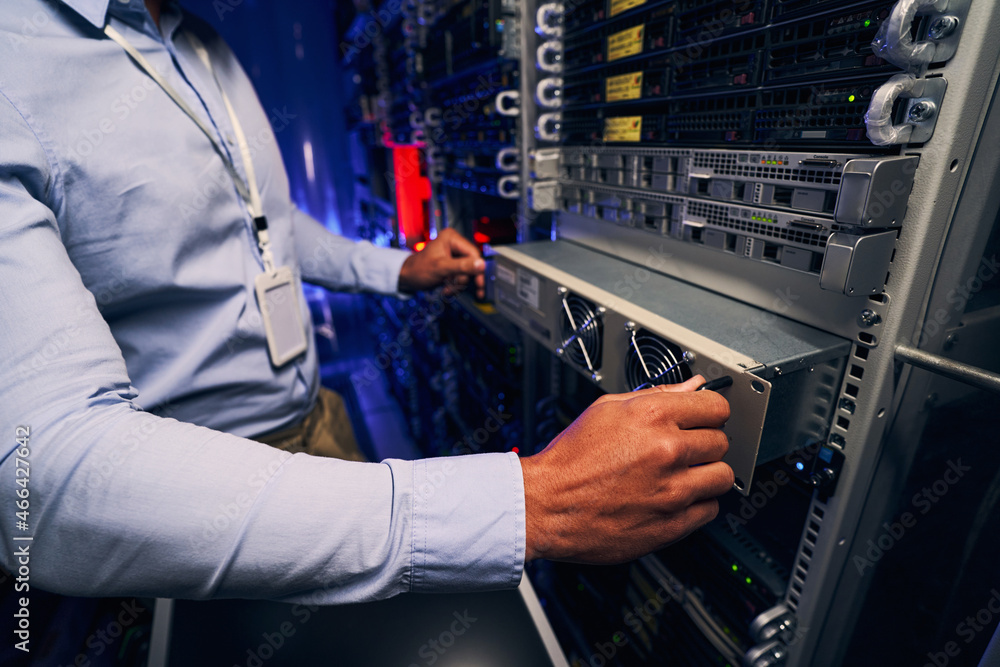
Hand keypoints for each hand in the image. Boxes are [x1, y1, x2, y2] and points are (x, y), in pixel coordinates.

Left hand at [398, 228, 485, 297]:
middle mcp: (455, 244)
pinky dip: (456, 284)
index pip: (474, 253)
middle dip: (464, 278)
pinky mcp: (453, 264)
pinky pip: (462, 276)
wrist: (407, 277)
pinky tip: (447, 287)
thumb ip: (462, 266)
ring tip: (447, 287)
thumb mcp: (441, 268)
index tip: (480, 283)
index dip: (477, 269)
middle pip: (472, 264)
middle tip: (457, 287)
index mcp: (452, 238)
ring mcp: (454, 255)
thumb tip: (481, 264)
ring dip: (459, 283)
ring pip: (468, 272)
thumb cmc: (418, 269)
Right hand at [521, 375, 733, 563]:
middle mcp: (667, 451)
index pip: (717, 407)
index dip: (710, 411)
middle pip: (722, 441)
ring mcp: (672, 490)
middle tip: (684, 448)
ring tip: (683, 475)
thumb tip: (692, 387)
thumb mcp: (606, 409)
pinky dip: (697, 504)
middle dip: (705, 443)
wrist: (545, 506)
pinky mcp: (672, 524)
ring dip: (707, 474)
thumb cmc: (570, 460)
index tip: (704, 418)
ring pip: (722, 477)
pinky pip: (710, 510)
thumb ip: (655, 395)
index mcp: (652, 416)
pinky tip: (674, 497)